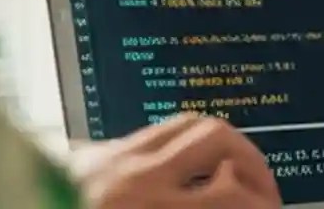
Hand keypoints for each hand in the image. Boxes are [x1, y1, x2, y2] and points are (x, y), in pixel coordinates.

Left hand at [69, 114, 280, 208]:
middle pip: (217, 139)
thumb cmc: (59, 208)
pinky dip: (185, 144)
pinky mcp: (90, 155)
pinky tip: (190, 169)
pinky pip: (156, 130)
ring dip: (225, 145)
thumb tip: (238, 204)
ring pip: (190, 122)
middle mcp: (129, 179)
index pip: (230, 197)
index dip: (263, 203)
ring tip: (236, 171)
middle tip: (265, 192)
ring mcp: (109, 159)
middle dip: (253, 165)